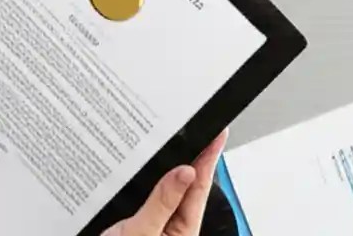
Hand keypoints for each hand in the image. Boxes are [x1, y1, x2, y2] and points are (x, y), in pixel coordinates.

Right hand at [103, 130, 228, 235]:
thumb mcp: (141, 234)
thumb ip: (162, 203)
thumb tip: (185, 173)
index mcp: (181, 231)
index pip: (199, 187)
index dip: (209, 157)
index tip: (218, 133)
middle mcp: (170, 228)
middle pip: (183, 186)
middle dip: (189, 157)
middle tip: (198, 128)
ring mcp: (153, 226)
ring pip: (162, 190)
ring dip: (165, 168)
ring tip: (176, 142)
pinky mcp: (134, 226)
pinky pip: (144, 198)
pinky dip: (144, 181)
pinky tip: (143, 170)